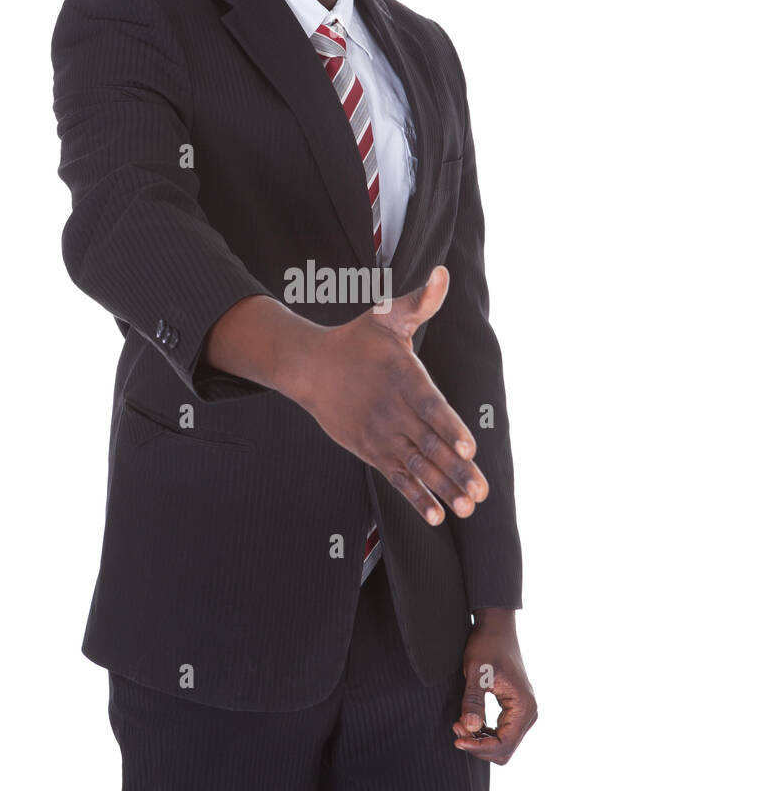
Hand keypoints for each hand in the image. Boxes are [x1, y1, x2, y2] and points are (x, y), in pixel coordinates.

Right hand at [293, 266, 488, 524]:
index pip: (430, 406)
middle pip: (428, 444)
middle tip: (481, 491)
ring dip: (442, 489)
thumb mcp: (387, 315)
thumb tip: (442, 274)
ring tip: (467, 507)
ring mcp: (381, 434)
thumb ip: (420, 301)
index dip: (449, 427)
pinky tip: (436, 517)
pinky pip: (397, 477)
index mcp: (402, 377)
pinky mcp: (372, 450)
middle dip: (456, 470)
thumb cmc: (356, 340)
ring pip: (417, 466)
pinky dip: (416, 497)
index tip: (468, 447)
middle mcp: (392, 410)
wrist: (309, 367)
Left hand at [453, 609, 536, 761]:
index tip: (458, 738)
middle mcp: (528, 712)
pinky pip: (501, 732)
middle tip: (457, 728)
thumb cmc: (487, 645)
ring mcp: (523, 711)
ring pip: (503, 743)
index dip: (480, 748)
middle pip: (505, 749)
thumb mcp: (476, 672)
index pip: (505, 745)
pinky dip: (484, 733)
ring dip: (480, 740)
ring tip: (459, 724)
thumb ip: (474, 700)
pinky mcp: (515, 708)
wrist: (495, 627)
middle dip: (479, 745)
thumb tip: (471, 728)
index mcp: (524, 706)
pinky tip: (467, 720)